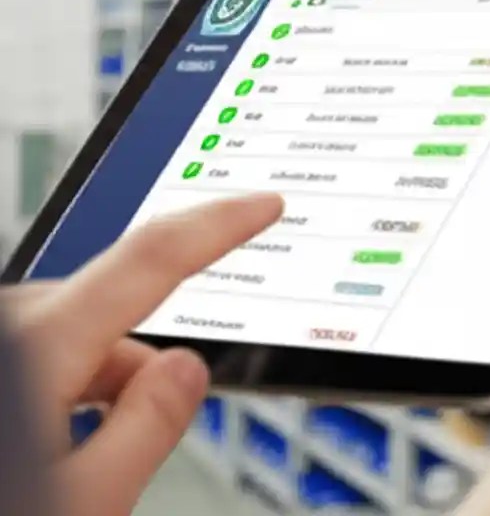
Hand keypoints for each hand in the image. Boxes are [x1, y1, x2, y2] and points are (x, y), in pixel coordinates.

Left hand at [0, 194, 281, 514]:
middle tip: (117, 458)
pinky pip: (37, 350)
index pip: (152, 262)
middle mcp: (4, 325)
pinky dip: (58, 390)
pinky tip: (42, 449)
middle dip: (137, 371)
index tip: (262, 205)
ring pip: (72, 339)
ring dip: (91, 388)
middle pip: (111, 317)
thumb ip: (153, 425)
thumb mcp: (88, 500)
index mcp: (38, 346)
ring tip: (61, 468)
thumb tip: (185, 370)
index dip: (218, 227)